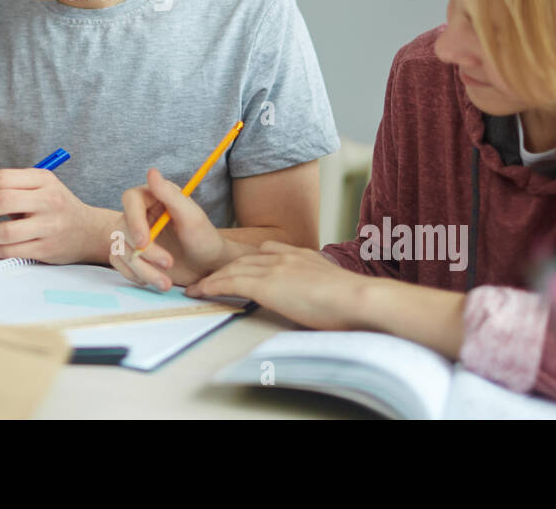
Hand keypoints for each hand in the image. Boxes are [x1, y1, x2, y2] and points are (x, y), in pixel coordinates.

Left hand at [0, 168, 101, 263]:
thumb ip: (14, 188)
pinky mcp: (47, 249)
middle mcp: (48, 200)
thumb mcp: (43, 187)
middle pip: (1, 201)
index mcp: (44, 180)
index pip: (3, 178)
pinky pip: (11, 251)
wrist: (90, 231)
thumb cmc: (57, 207)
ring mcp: (49, 226)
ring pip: (4, 231)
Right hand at [110, 167, 230, 288]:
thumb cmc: (204, 239)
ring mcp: (133, 235)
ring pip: (121, 250)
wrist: (208, 267)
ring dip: (143, 269)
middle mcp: (140, 214)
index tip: (144, 241)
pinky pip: (120, 264)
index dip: (134, 220)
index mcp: (153, 196)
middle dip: (145, 252)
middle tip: (168, 263)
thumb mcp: (192, 217)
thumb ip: (170, 195)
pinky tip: (156, 280)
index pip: (130, 200)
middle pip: (123, 229)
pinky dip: (136, 276)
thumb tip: (151, 172)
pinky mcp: (131, 254)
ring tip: (166, 283)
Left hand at [186, 240, 370, 329]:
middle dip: (223, 267)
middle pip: (244, 259)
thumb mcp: (333, 288)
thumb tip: (317, 303)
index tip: (236, 267)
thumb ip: (318, 288)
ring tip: (196, 287)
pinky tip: (201, 291)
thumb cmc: (354, 303)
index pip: (266, 251)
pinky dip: (212, 286)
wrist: (359, 299)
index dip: (247, 260)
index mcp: (302, 255)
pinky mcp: (267, 284)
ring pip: (233, 269)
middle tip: (207, 276)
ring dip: (211, 278)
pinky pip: (231, 283)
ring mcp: (275, 268)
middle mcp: (286, 256)